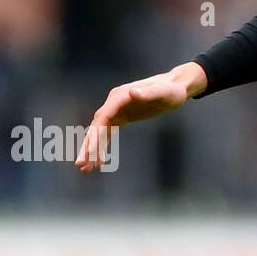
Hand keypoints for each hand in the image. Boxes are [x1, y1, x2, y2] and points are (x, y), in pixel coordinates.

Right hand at [75, 62, 206, 172]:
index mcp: (120, 97)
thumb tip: (132, 93)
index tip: (91, 154)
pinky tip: (100, 162)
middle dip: (88, 146)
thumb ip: (148, 93)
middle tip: (80, 165)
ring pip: (100, 132)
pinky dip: (103, 146)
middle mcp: (114, 102)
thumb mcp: (163, 93)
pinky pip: (108, 133)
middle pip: (96, 126)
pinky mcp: (123, 117)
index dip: (95, 136)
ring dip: (92, 149)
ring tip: (85, 169)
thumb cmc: (171, 90)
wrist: (176, 86)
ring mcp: (117, 110)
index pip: (103, 118)